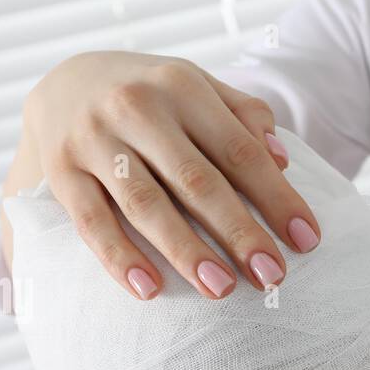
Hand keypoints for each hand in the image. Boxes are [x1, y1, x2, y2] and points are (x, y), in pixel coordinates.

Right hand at [20, 51, 322, 299]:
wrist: (64, 80)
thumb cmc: (153, 98)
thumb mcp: (199, 89)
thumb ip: (244, 118)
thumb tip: (282, 159)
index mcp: (181, 87)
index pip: (239, 151)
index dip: (276, 198)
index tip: (307, 241)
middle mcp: (136, 108)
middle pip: (196, 181)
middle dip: (238, 232)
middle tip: (270, 276)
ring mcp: (94, 139)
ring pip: (145, 204)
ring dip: (185, 251)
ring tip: (220, 289)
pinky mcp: (62, 172)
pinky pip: (92, 222)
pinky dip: (119, 257)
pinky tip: (149, 289)